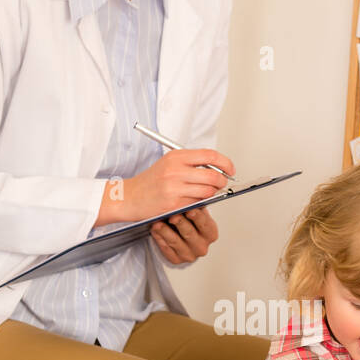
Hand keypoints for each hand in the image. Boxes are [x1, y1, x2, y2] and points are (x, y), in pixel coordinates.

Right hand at [97, 148, 234, 225]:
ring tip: (205, 193)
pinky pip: (198, 203)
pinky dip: (200, 203)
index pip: (210, 155)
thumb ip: (192, 163)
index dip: (225, 163)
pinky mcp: (174, 203)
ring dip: (212, 193)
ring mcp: (175, 187)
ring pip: (208, 191)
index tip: (230, 170)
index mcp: (176, 156)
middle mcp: (176, 170)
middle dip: (222, 181)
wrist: (130, 197)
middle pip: (213, 175)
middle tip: (221, 184)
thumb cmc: (151, 181)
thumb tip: (218, 168)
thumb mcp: (169, 164)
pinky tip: (193, 200)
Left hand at [150, 207, 218, 264]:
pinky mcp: (177, 259)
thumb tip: (194, 195)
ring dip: (165, 231)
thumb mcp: (196, 213)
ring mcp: (189, 255)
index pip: (205, 224)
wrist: (181, 237)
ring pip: (175, 242)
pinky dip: (160, 239)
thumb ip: (196, 206)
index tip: (190, 210)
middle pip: (190, 234)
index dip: (197, 217)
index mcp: (210, 233)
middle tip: (172, 216)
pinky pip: (166, 250)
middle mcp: (202, 246)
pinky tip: (155, 231)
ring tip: (157, 223)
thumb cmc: (189, 223)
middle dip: (180, 223)